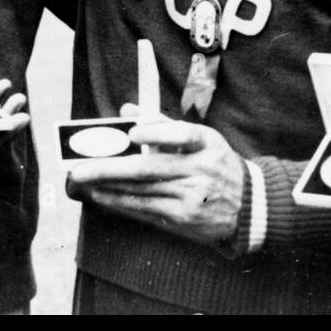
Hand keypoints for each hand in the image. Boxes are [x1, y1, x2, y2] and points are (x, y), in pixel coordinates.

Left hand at [65, 105, 244, 245]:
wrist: (250, 207)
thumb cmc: (217, 165)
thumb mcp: (203, 140)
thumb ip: (164, 123)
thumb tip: (128, 110)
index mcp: (207, 143)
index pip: (183, 135)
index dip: (158, 133)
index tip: (133, 134)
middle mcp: (201, 170)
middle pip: (151, 169)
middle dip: (110, 169)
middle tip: (80, 168)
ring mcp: (192, 198)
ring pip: (142, 192)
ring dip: (108, 188)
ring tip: (83, 182)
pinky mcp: (184, 219)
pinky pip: (145, 210)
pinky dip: (120, 204)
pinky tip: (102, 197)